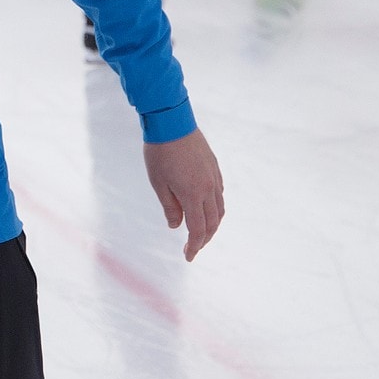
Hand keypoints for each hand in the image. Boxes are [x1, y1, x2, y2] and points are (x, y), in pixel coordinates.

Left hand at [143, 129, 224, 261]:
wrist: (171, 121)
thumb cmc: (160, 152)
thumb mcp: (158, 183)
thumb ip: (170, 207)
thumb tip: (176, 226)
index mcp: (193, 194)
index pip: (198, 230)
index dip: (194, 246)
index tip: (188, 257)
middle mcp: (209, 188)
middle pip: (213, 223)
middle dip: (204, 239)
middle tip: (193, 247)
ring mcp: (214, 176)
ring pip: (220, 209)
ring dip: (212, 224)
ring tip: (200, 231)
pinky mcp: (214, 167)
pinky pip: (219, 193)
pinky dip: (214, 207)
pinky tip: (204, 207)